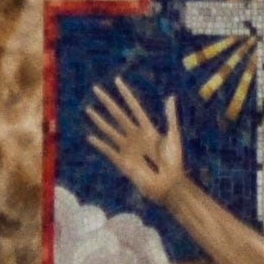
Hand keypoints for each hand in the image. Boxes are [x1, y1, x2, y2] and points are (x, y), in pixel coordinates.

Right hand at [85, 78, 187, 200]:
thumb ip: (170, 117)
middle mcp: (135, 135)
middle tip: (96, 89)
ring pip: (110, 130)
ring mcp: (127, 148)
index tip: (117, 80)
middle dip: (107, 101)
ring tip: (89, 109)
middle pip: (118, 114)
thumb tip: (171, 96)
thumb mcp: (173, 136)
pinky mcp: (122, 161)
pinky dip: (99, 144)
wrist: (168, 183)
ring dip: (99, 120)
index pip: (133, 106)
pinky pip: (108, 150)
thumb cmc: (174, 161)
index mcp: (147, 128)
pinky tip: (90, 137)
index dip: (126, 94)